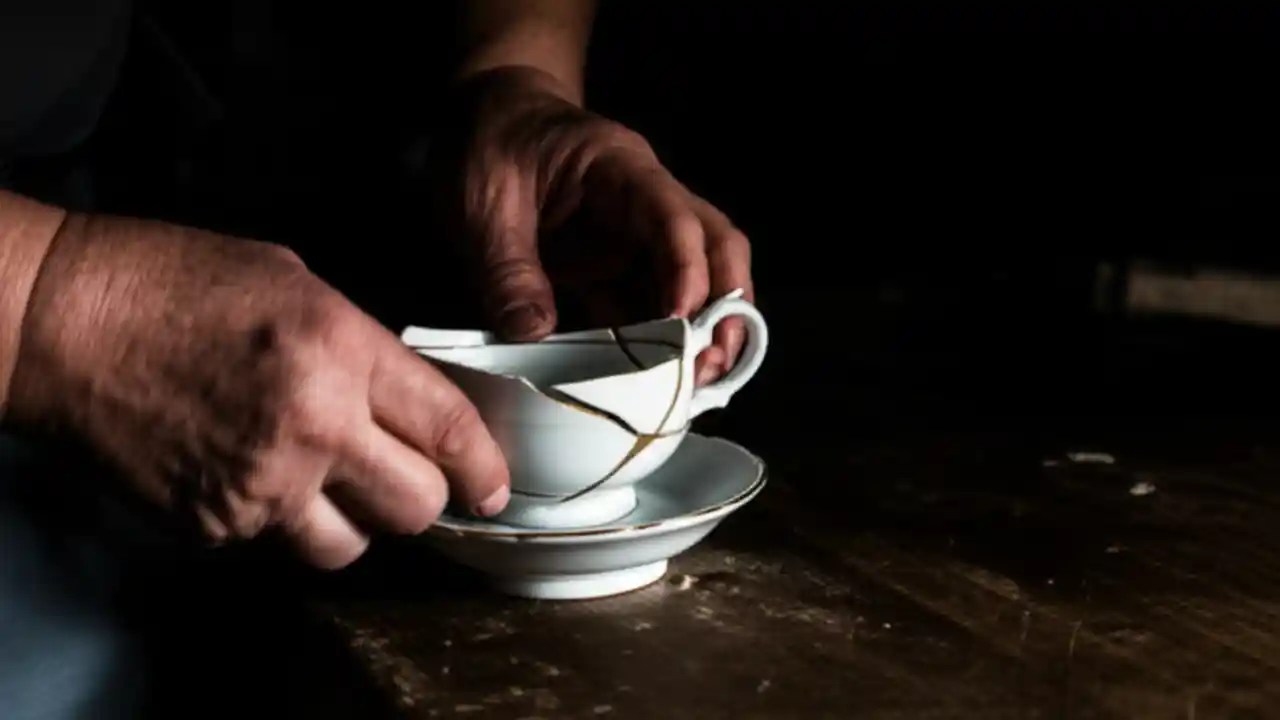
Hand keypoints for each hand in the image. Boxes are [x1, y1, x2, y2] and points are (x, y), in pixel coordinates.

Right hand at [6, 214, 509, 568]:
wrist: (64, 323)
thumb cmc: (173, 283)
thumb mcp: (300, 285)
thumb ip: (366, 351)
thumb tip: (412, 400)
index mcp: (340, 353)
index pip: (447, 429)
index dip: (484, 465)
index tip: (494, 485)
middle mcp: (310, 428)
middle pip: (416, 508)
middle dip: (423, 496)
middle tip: (407, 475)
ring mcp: (258, 486)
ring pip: (351, 546)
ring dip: (354, 521)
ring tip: (324, 476)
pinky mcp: (212, 525)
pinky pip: (278, 545)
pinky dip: (282, 520)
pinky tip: (255, 470)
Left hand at [436, 66, 753, 385]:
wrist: (487, 122)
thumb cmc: (490, 145)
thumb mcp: (482, 203)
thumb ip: (506, 267)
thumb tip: (533, 336)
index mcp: (619, 169)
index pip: (674, 216)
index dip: (688, 270)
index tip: (684, 322)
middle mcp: (646, 202)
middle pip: (715, 247)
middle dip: (725, 307)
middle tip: (710, 366)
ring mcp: (636, 237)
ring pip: (693, 282)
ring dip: (700, 333)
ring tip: (693, 388)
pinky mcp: (616, 267)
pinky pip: (649, 305)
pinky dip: (658, 344)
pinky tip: (654, 385)